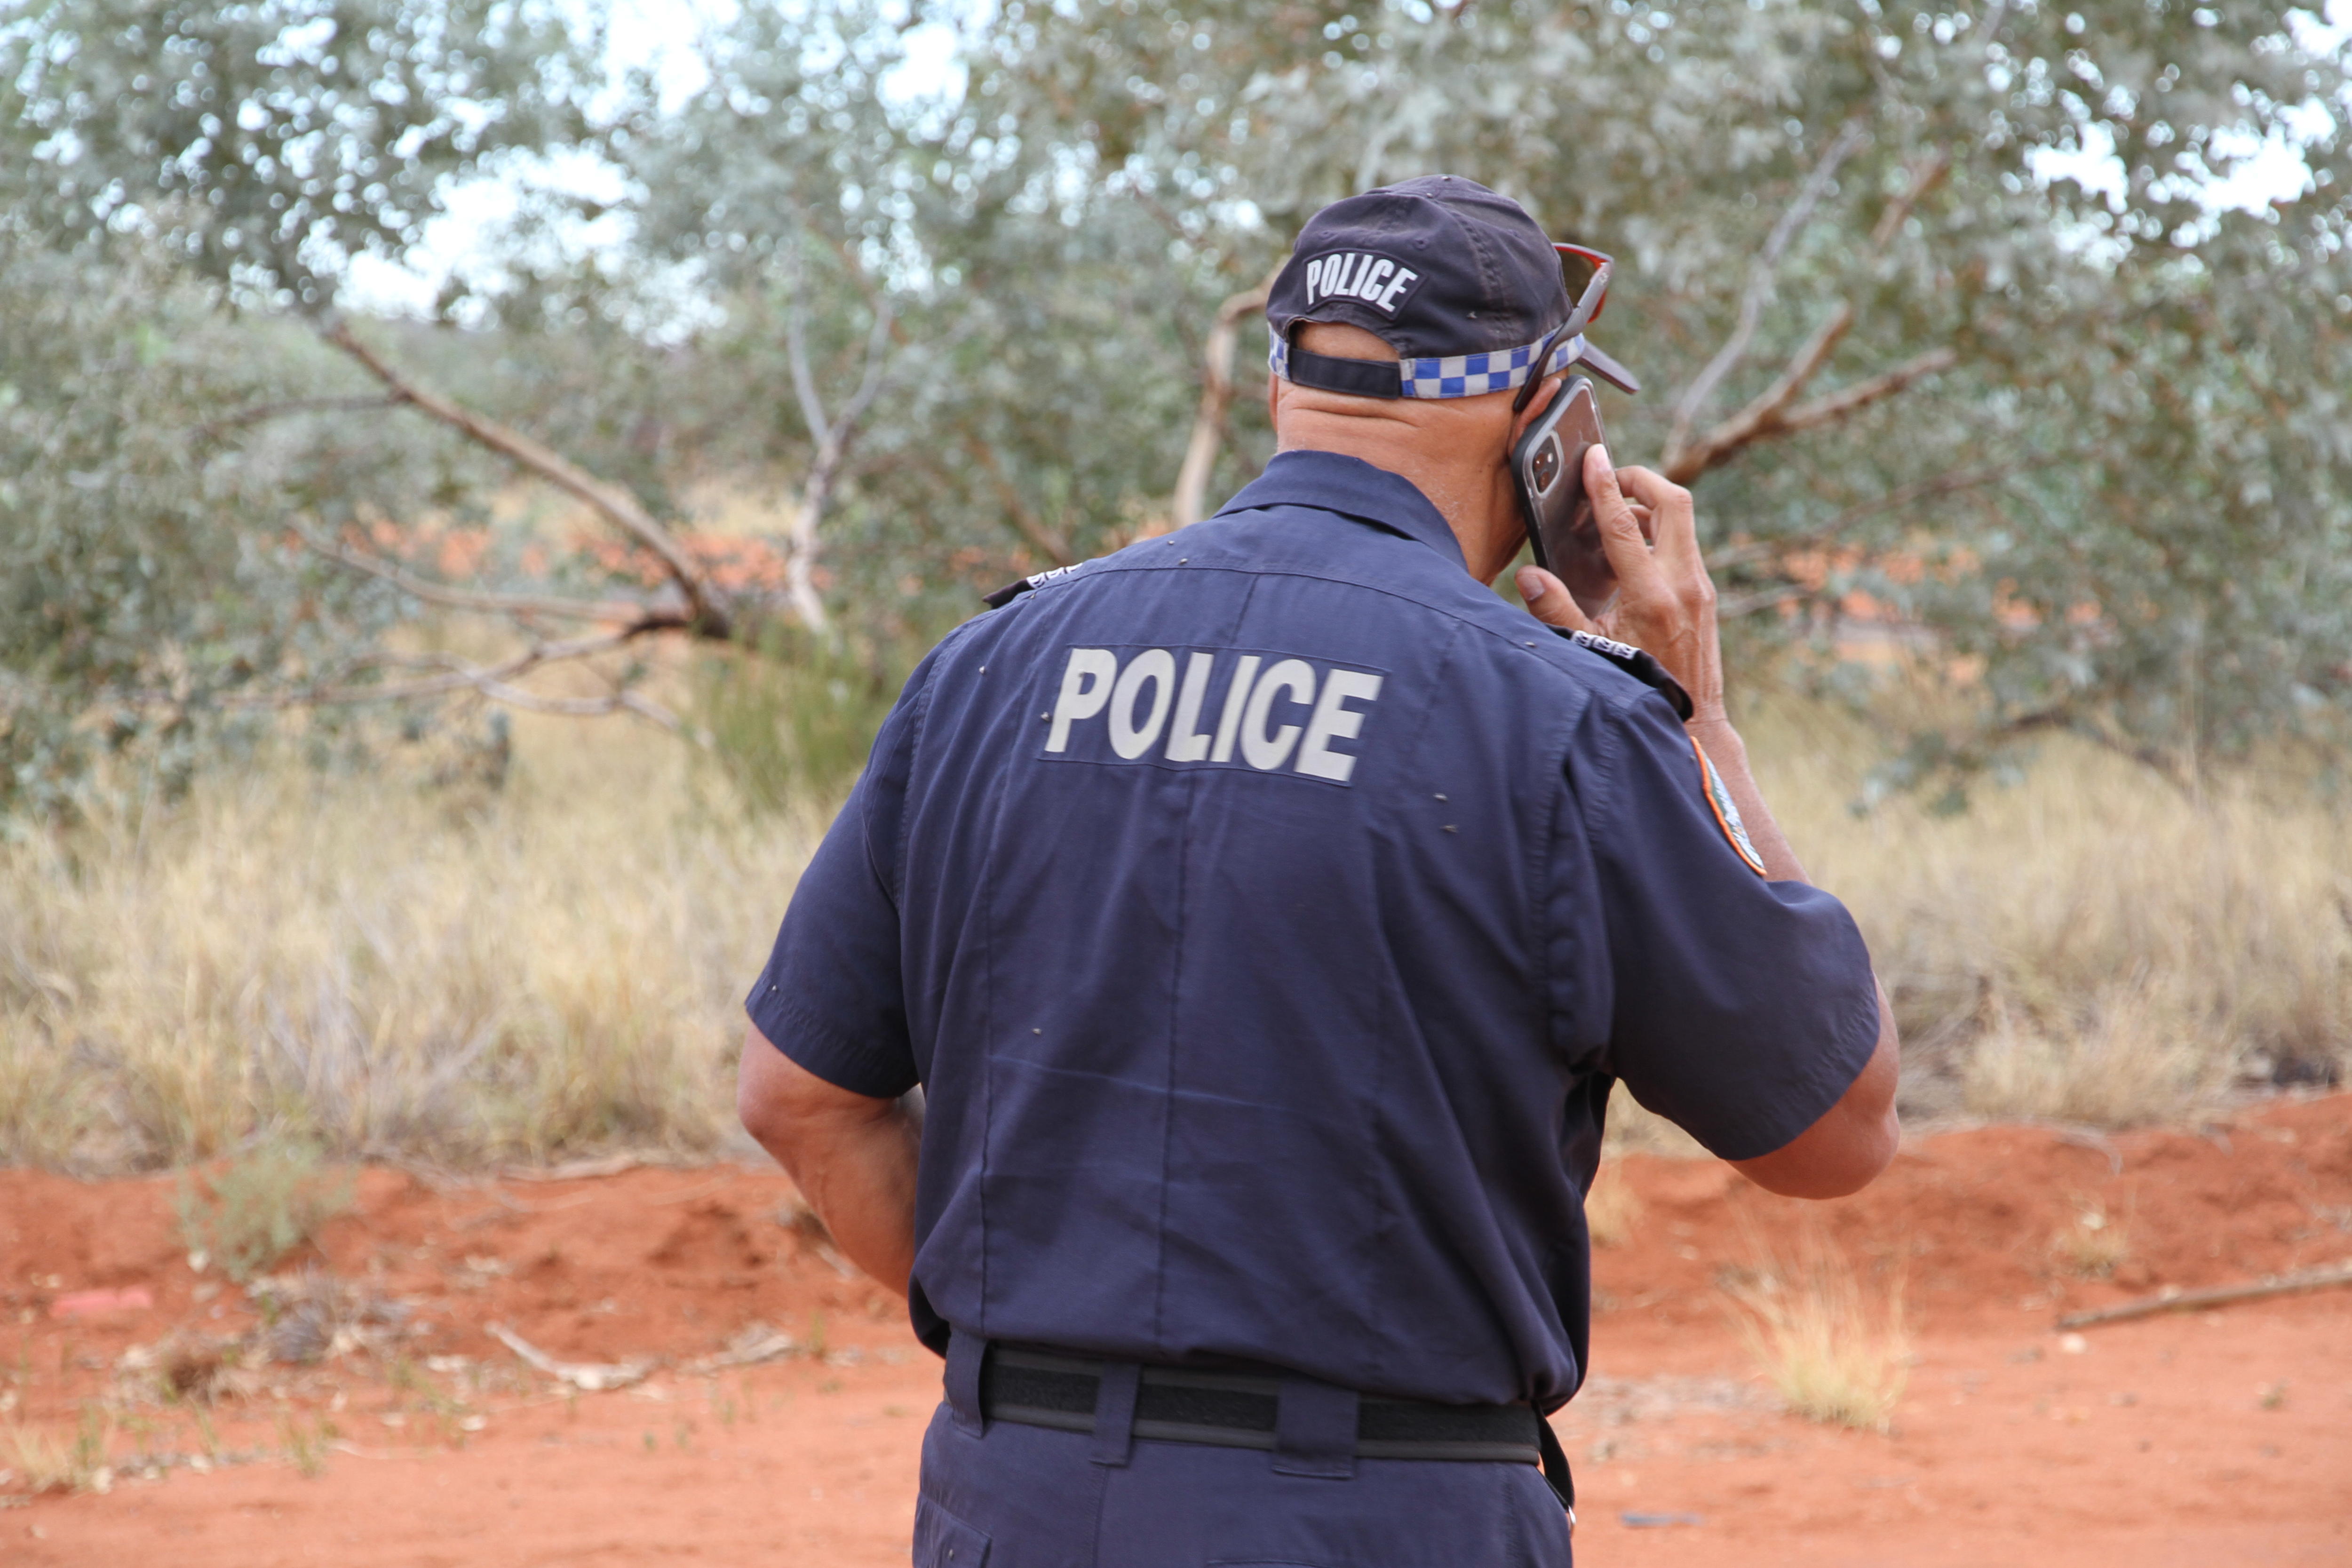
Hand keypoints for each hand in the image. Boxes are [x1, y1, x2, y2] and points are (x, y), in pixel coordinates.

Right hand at [1515, 444, 1726, 721]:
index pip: (1626, 525)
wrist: (1693, 720)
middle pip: (1674, 502)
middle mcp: (1684, 584)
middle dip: (1642, 480)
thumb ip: (1556, 610)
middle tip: (1612, 476)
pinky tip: (1632, 549)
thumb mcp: (1589, 650)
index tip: (1595, 457)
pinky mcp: (1705, 593)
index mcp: (1652, 596)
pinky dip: (1660, 531)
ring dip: (1650, 506)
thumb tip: (1529, 575)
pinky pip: (1684, 543)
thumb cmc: (1637, 686)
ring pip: (1682, 520)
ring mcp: (1700, 586)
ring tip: (1615, 516)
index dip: (1605, 487)